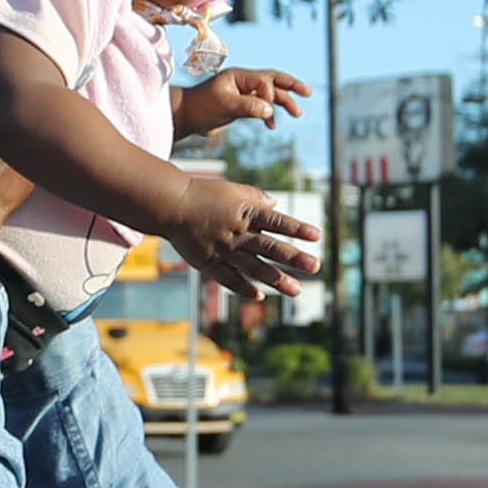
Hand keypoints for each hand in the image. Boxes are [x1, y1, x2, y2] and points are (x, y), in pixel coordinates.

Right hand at [165, 176, 322, 297]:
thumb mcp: (233, 191)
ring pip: (254, 267)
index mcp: (247, 214)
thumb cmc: (203, 194)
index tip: (317, 236)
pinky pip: (229, 279)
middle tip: (315, 267)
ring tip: (297, 290)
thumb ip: (255, 198)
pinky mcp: (209, 263)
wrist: (170, 206)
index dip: (297, 229)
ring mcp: (224, 251)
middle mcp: (239, 234)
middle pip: (271, 247)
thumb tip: (274, 204)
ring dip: (277, 279)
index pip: (277, 222)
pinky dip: (244, 288)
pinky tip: (260, 297)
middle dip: (294, 258)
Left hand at [176, 64, 310, 135]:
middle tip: (308, 93)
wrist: (186, 116)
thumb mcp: (224, 105)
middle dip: (291, 86)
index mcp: (239, 76)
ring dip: (283, 103)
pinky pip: (260, 107)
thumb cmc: (201, 106)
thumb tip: (269, 109)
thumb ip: (247, 106)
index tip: (265, 111)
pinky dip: (268, 114)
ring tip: (297, 113)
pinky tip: (272, 125)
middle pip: (273, 81)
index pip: (265, 80)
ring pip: (269, 95)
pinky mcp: (240, 106)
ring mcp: (242, 93)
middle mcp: (243, 82)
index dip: (270, 94)